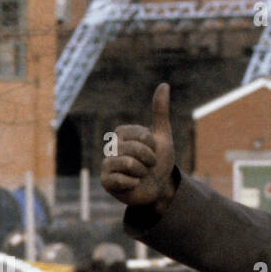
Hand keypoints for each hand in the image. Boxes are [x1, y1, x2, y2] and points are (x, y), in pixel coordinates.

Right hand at [101, 82, 177, 215]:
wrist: (159, 187)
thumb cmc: (159, 161)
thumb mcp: (163, 136)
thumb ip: (160, 111)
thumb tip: (164, 84)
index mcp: (122, 134)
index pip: (140, 134)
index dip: (152, 144)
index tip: (153, 149)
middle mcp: (111, 147)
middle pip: (135, 149)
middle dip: (150, 159)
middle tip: (149, 166)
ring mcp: (107, 165)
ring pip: (129, 164)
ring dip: (143, 172)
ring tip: (141, 175)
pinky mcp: (106, 182)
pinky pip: (122, 180)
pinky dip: (135, 184)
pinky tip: (133, 185)